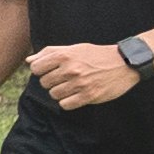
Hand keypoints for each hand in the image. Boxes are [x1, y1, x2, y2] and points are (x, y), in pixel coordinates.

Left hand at [25, 40, 139, 111]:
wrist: (124, 63)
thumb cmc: (96, 55)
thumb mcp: (74, 48)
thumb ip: (49, 53)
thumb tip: (28, 61)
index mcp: (65, 56)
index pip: (36, 68)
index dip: (41, 70)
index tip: (51, 70)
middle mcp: (71, 69)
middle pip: (44, 83)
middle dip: (52, 82)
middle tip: (65, 78)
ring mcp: (80, 83)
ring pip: (54, 95)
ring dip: (60, 92)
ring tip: (72, 86)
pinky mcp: (89, 96)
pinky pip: (65, 105)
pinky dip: (68, 102)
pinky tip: (76, 95)